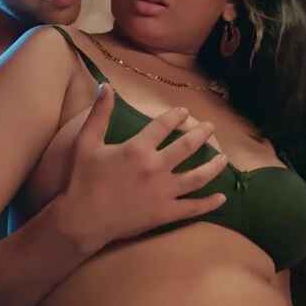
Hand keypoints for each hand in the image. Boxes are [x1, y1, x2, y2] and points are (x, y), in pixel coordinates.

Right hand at [55, 83, 229, 254]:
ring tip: (223, 158)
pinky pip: (193, 208)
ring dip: (214, 166)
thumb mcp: (86, 142)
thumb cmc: (83, 180)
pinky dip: (209, 204)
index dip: (176, 116)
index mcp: (138, 149)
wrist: (82, 220)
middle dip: (201, 134)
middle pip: (187, 146)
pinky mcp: (165, 213)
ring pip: (198, 177)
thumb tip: (106, 86)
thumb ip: (99, 114)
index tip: (184, 112)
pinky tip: (221, 198)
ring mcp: (164, 192)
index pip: (163, 125)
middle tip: (210, 127)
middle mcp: (156, 167)